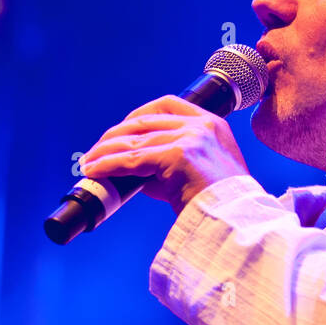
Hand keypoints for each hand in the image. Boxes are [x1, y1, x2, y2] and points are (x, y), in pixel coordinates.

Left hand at [80, 95, 250, 215]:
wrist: (237, 220)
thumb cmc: (221, 204)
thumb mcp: (200, 173)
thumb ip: (171, 164)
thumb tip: (135, 171)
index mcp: (212, 124)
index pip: (168, 105)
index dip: (139, 114)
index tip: (123, 128)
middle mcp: (201, 126)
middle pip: (144, 121)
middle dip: (115, 135)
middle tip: (97, 151)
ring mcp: (191, 138)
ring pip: (134, 141)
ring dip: (105, 151)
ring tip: (89, 163)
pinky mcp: (178, 156)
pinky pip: (132, 159)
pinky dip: (108, 164)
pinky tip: (95, 171)